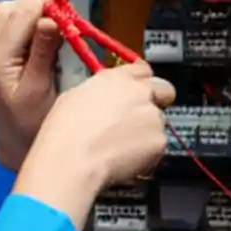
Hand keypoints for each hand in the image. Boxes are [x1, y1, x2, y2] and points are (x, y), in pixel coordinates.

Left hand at [0, 0, 79, 171]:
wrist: (15, 147)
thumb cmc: (26, 127)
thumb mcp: (38, 90)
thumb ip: (43, 54)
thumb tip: (49, 20)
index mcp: (0, 56)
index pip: (23, 12)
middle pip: (16, 7)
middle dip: (44, 1)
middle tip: (72, 1)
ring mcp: (1, 52)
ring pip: (17, 14)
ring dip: (41, 10)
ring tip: (65, 13)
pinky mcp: (10, 57)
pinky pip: (22, 28)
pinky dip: (39, 22)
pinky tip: (56, 27)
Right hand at [13, 62, 174, 228]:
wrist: (72, 160)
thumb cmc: (65, 133)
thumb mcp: (75, 96)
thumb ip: (100, 92)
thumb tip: (104, 99)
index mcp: (117, 78)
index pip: (143, 69)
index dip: (141, 81)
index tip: (138, 89)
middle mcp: (139, 92)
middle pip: (164, 90)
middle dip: (157, 101)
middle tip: (139, 117)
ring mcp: (153, 117)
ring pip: (159, 121)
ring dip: (146, 131)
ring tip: (120, 145)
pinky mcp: (159, 142)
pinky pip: (158, 146)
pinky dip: (147, 153)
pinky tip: (125, 158)